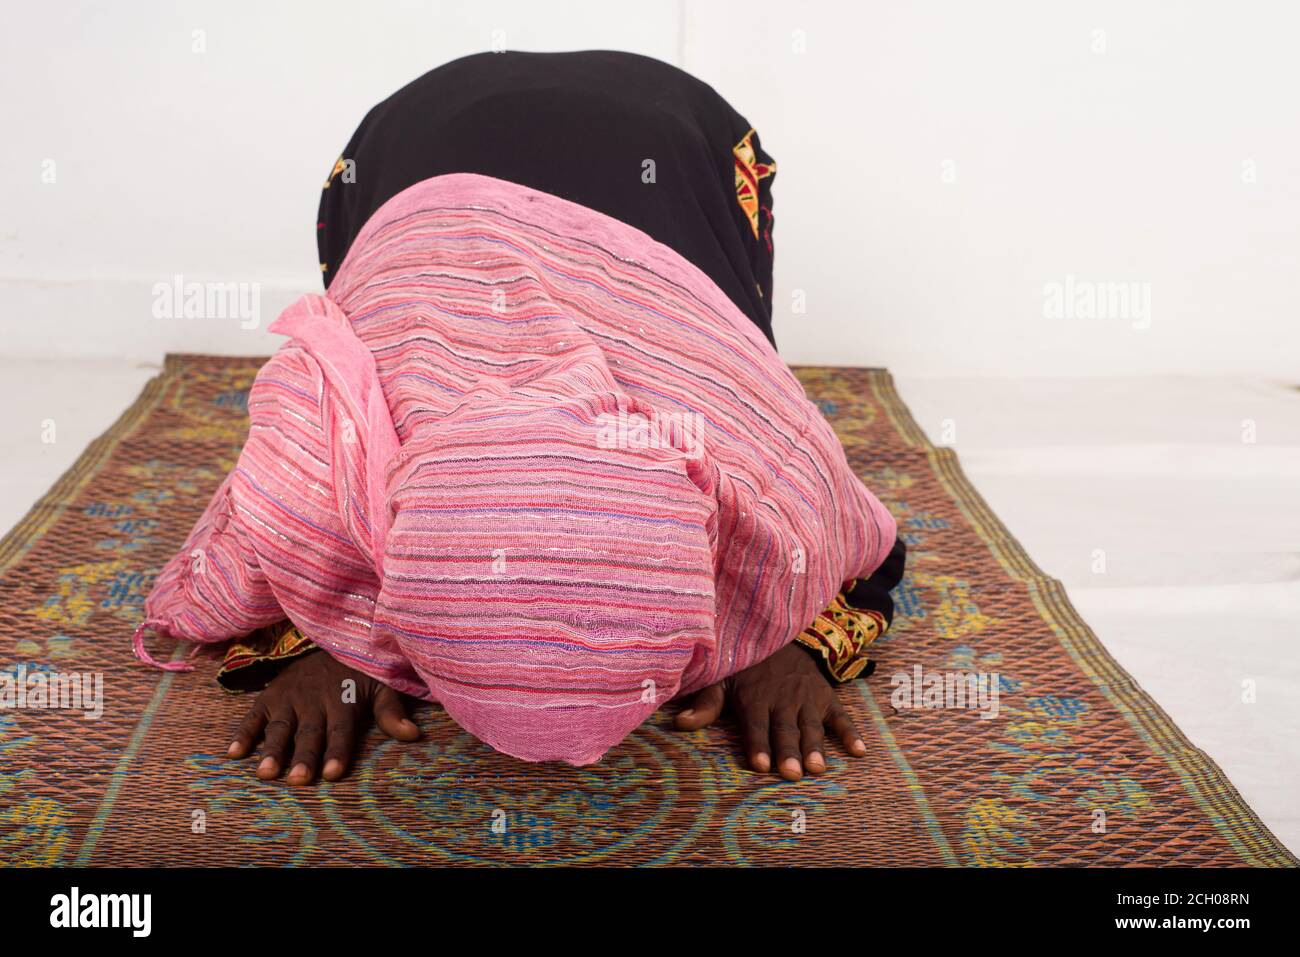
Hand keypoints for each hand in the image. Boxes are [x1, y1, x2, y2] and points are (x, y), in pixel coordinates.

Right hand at [226, 649, 419, 784]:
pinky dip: (243, 732)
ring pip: (280, 727)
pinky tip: (234, 753)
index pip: (341, 731)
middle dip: (304, 757)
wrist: (332, 636)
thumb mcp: (381, 685)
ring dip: (272, 749)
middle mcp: (314, 700)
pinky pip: (254, 715)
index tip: (333, 773)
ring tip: (265, 772)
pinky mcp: (270, 695)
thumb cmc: (360, 671)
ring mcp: (289, 698)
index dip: (338, 751)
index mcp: (343, 700)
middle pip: (309, 733)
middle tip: (297, 780)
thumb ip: (391, 711)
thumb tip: (414, 735)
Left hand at [673, 643, 867, 780]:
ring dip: (815, 747)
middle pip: (785, 730)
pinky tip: (859, 751)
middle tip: (793, 774)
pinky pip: (840, 715)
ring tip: (819, 768)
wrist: (777, 633)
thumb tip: (679, 724)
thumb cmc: (745, 665)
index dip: (758, 745)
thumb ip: (706, 703)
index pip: (756, 726)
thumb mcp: (722, 678)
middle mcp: (782, 699)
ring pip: (811, 726)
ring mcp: (806, 698)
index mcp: (755, 698)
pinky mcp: (825, 696)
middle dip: (788, 752)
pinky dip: (850, 732)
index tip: (760, 765)